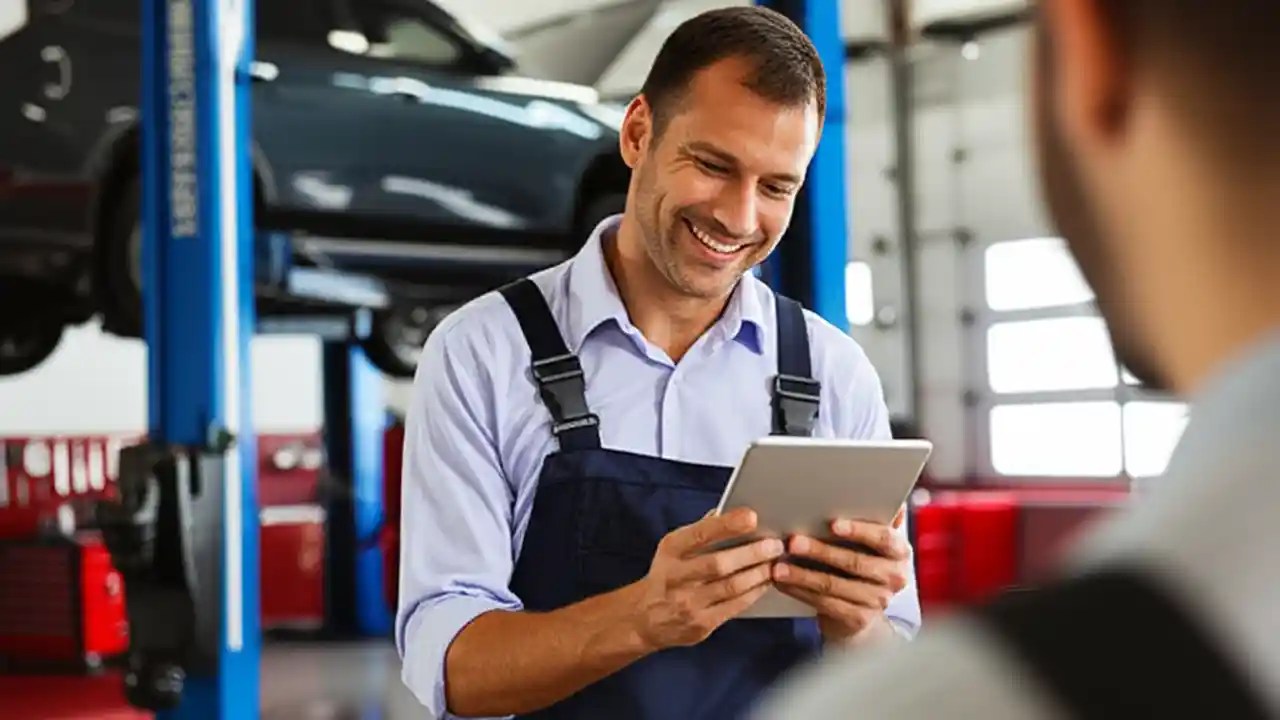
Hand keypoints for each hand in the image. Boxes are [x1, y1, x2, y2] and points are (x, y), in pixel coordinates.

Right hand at [631, 507, 783, 650]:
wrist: (645, 618)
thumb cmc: (668, 575)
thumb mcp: (674, 548)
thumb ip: (701, 531)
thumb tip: (729, 511)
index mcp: (671, 551)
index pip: (700, 534)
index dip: (727, 525)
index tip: (752, 516)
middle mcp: (676, 577)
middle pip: (719, 563)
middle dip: (752, 553)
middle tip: (775, 544)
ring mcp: (688, 603)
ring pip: (731, 587)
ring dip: (758, 574)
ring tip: (775, 562)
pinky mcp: (701, 624)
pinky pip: (734, 607)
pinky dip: (754, 593)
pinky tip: (765, 582)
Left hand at [772, 508, 911, 643]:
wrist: (862, 610)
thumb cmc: (862, 563)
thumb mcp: (871, 541)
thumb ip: (874, 517)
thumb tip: (882, 489)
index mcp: (899, 551)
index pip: (883, 538)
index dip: (859, 530)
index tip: (833, 524)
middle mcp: (894, 577)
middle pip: (853, 562)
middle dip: (820, 550)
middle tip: (793, 541)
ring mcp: (877, 601)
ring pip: (834, 585)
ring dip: (802, 574)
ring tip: (778, 565)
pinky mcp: (858, 619)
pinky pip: (823, 603)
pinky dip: (799, 591)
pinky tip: (782, 582)